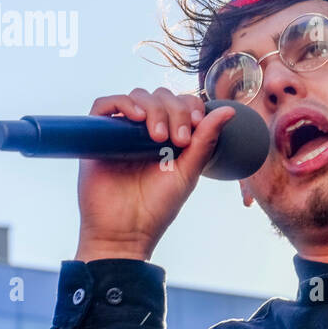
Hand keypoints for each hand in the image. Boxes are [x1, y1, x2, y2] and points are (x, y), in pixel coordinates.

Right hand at [74, 89, 237, 261]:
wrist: (124, 232)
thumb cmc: (157, 207)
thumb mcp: (188, 172)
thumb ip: (205, 141)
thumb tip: (229, 110)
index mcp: (170, 137)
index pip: (181, 103)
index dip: (191, 106)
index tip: (197, 124)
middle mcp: (145, 131)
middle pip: (161, 97)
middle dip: (175, 111)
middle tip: (178, 139)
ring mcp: (122, 132)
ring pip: (138, 96)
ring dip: (153, 108)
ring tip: (158, 136)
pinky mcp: (98, 136)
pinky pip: (105, 105)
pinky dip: (122, 103)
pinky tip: (136, 117)